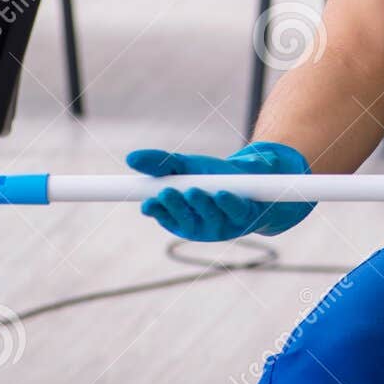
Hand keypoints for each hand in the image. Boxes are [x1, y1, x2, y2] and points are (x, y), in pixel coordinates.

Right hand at [126, 141, 312, 239]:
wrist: (252, 176)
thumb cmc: (213, 175)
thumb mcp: (186, 165)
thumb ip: (161, 163)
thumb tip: (131, 158)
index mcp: (180, 217)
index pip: (164, 216)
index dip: (156, 211)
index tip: (147, 202)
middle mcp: (199, 225)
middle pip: (185, 219)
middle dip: (176, 207)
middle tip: (167, 192)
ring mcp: (222, 224)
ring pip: (209, 216)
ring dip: (201, 204)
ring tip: (193, 191)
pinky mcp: (244, 218)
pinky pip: (235, 212)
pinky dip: (228, 204)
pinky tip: (222, 195)